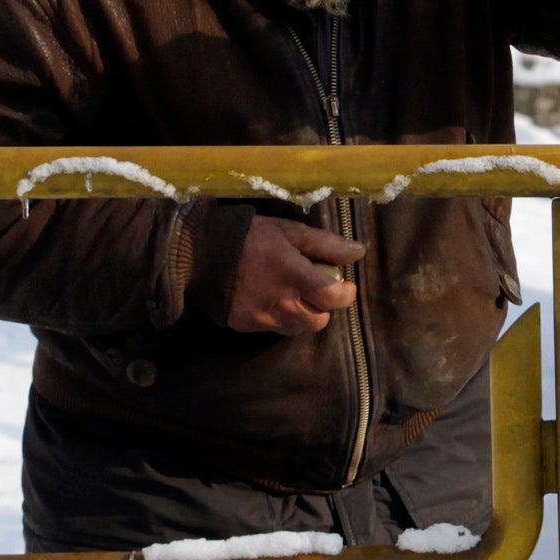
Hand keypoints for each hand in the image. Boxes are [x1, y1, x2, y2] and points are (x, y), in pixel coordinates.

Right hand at [228, 216, 364, 335]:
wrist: (201, 251)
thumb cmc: (250, 237)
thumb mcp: (290, 231)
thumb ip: (326, 244)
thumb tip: (359, 252)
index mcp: (294, 276)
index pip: (333, 299)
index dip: (345, 295)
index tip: (345, 286)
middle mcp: (280, 303)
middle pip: (318, 321)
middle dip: (323, 308)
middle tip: (317, 291)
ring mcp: (261, 317)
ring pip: (296, 329)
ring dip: (302, 315)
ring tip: (294, 295)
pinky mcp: (244, 324)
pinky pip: (272, 328)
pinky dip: (279, 318)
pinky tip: (272, 300)